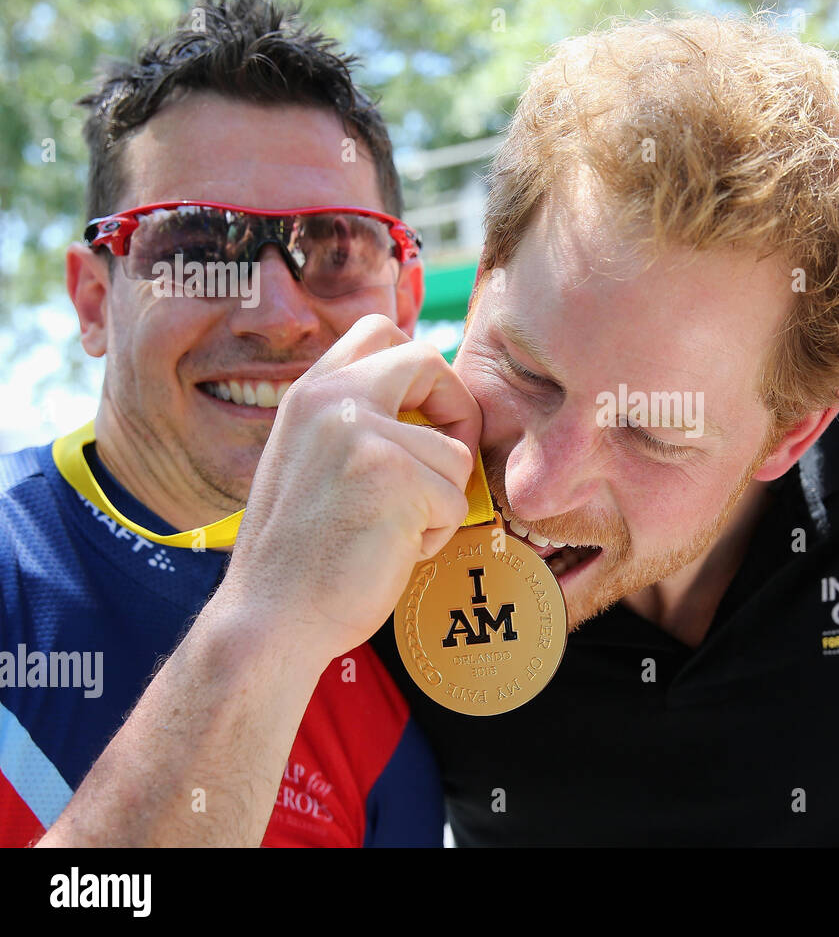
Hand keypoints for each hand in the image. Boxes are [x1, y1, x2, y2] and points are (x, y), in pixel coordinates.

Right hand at [214, 314, 480, 664]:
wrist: (269, 619)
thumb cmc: (299, 555)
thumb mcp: (312, 461)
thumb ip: (356, 423)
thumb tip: (430, 408)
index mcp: (308, 393)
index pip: (378, 331)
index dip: (420, 368)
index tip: (426, 415)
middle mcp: (332, 400)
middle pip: (427, 360)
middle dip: (456, 408)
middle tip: (445, 459)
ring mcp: (363, 435)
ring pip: (454, 452)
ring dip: (441, 500)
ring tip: (393, 531)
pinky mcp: (397, 479)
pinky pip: (456, 500)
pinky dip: (437, 535)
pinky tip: (392, 552)